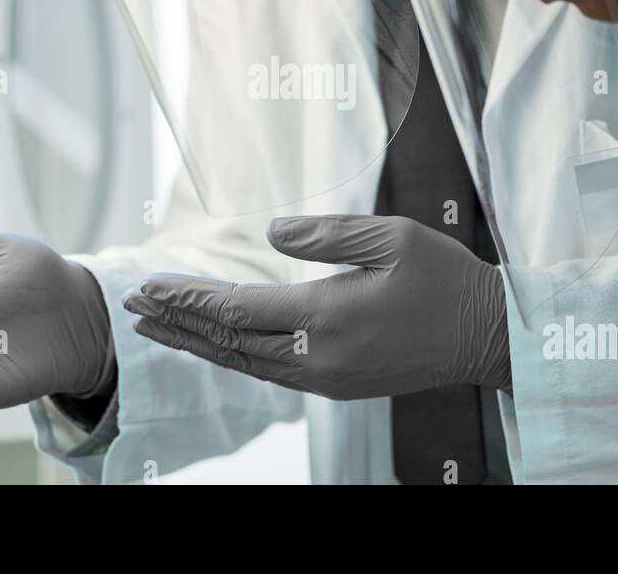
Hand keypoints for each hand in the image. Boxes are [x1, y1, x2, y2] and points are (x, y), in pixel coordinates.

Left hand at [123, 215, 509, 400]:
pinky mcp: (334, 384)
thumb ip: (326, 234)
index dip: (188, 297)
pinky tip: (212, 342)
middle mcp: (317, 358)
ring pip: (242, 363)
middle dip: (176, 321)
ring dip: (195, 342)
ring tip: (156, 326)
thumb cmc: (444, 278)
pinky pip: (267, 373)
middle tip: (131, 306)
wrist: (486, 336)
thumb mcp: (391, 236)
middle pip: (227, 342)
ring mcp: (325, 378)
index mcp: (327, 318)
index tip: (147, 286)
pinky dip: (230, 355)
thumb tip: (269, 232)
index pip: (236, 309)